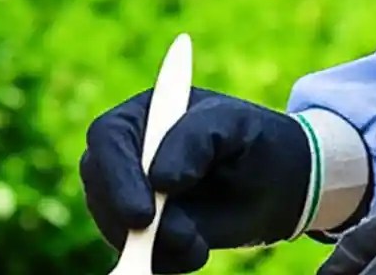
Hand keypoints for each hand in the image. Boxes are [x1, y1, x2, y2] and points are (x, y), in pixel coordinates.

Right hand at [80, 87, 311, 272]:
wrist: (278, 184)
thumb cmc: (253, 140)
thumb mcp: (234, 125)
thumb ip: (197, 138)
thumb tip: (161, 179)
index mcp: (143, 116)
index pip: (107, 138)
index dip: (116, 176)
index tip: (143, 214)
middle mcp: (128, 154)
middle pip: (98, 185)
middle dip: (126, 218)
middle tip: (175, 239)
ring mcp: (130, 193)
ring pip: (112, 224)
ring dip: (152, 244)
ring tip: (198, 243)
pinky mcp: (143, 229)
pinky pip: (136, 251)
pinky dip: (164, 260)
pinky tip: (197, 249)